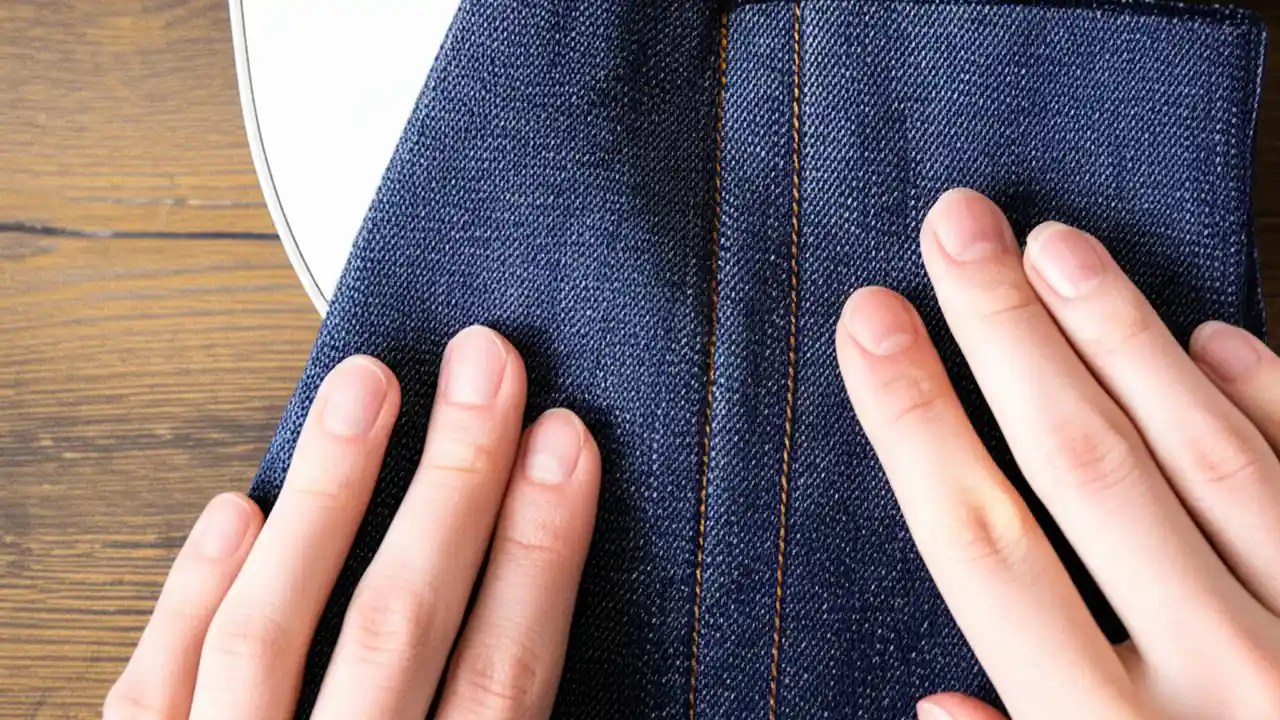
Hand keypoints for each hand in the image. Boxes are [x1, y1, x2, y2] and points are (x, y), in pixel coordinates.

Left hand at [104, 327, 600, 718]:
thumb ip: (489, 713)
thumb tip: (533, 598)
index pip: (504, 674)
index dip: (541, 549)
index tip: (563, 446)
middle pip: (398, 625)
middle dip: (454, 482)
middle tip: (484, 369)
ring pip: (268, 632)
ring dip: (326, 495)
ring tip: (363, 387)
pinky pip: (153, 686)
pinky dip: (193, 593)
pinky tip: (237, 510)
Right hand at [837, 189, 1279, 718]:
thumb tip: (936, 703)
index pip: (982, 546)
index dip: (916, 422)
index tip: (869, 319)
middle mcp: (1213, 684)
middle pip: (1082, 469)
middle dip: (1006, 335)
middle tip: (956, 224)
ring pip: (1204, 456)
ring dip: (1123, 336)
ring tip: (1057, 243)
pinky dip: (1274, 403)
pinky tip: (1215, 334)